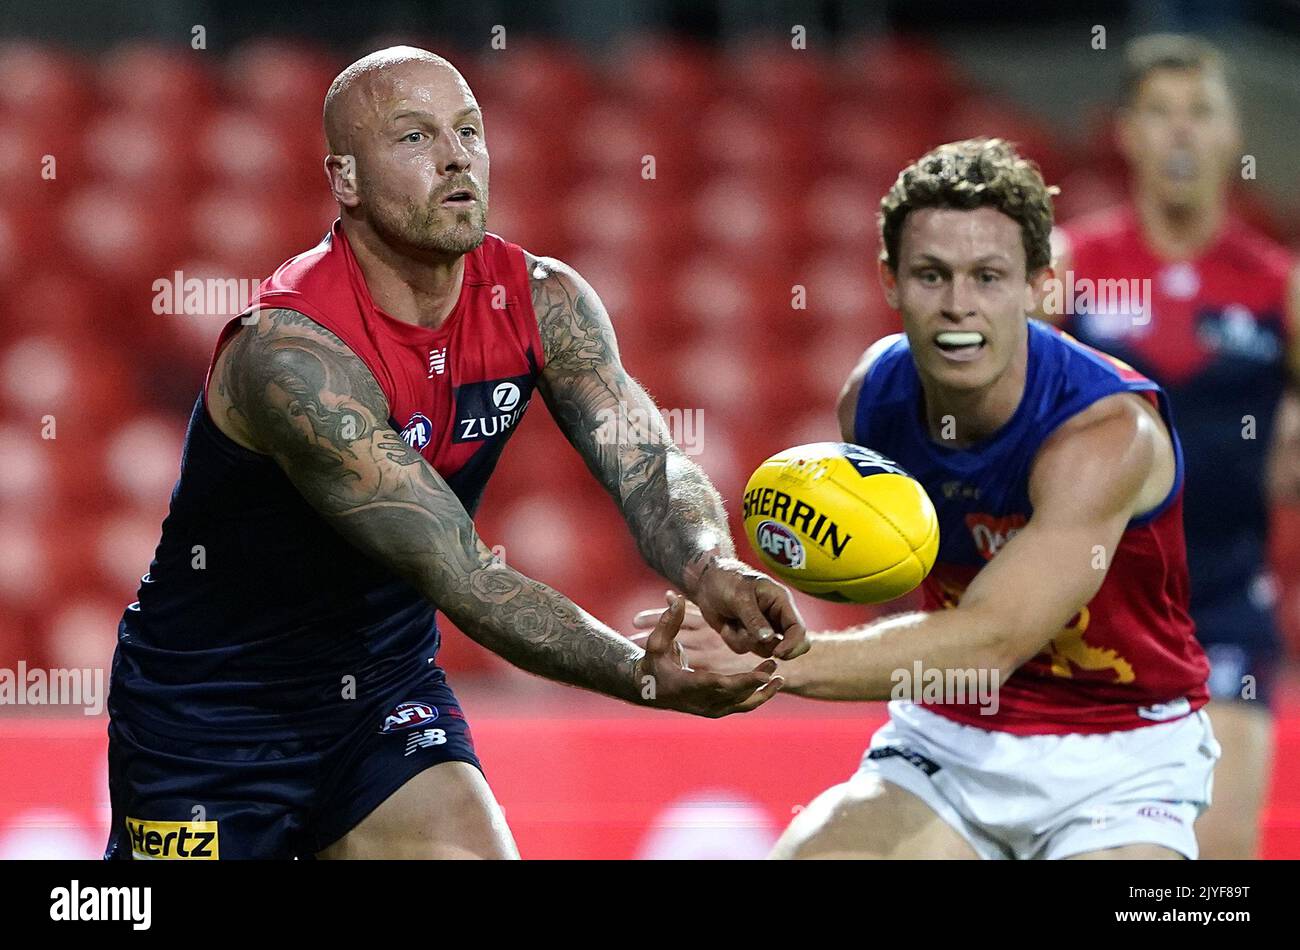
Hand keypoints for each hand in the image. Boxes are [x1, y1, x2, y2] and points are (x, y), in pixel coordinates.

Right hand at [631, 594, 782, 717]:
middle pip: (735, 696)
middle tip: (774, 665)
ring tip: (779, 677)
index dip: (742, 681)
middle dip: (756, 682)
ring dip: (762, 692)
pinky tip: (772, 685)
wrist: (649, 690)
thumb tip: (677, 598)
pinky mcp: (716, 711)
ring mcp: (709, 709)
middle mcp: (699, 702)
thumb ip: (668, 621)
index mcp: (685, 685)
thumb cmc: (652, 662)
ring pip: (742, 705)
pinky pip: (741, 706)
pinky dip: (757, 697)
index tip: (763, 674)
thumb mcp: (656, 642)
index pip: (718, 685)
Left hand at [689, 556, 808, 658]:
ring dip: (746, 642)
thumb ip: (754, 618)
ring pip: (765, 650)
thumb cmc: (726, 581)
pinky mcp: (748, 635)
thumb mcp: (740, 597)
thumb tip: (769, 639)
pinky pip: (746, 649)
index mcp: (781, 602)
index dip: (793, 645)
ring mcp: (763, 628)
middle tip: (753, 643)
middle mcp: (776, 617)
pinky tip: (726, 626)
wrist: (706, 583)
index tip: (778, 653)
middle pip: (790, 645)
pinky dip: (734, 641)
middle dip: (772, 648)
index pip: (798, 629)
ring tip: (731, 625)